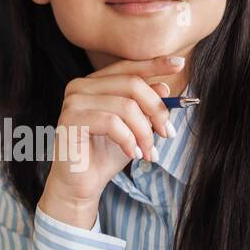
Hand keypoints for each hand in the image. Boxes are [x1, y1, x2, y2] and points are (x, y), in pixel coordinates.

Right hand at [38, 56, 181, 228]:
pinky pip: (112, 123)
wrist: (82, 184)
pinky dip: (128, 140)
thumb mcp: (134, 128)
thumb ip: (145, 106)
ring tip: (148, 152)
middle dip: (156, 110)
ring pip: (125, 106)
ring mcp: (73, 101)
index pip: (128, 67)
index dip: (155, 65)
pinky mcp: (70, 120)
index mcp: (95, 83)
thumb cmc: (105, 155)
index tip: (179, 65)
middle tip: (167, 133)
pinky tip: (133, 154)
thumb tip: (163, 87)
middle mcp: (80, 86)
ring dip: (144, 132)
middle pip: (131, 84)